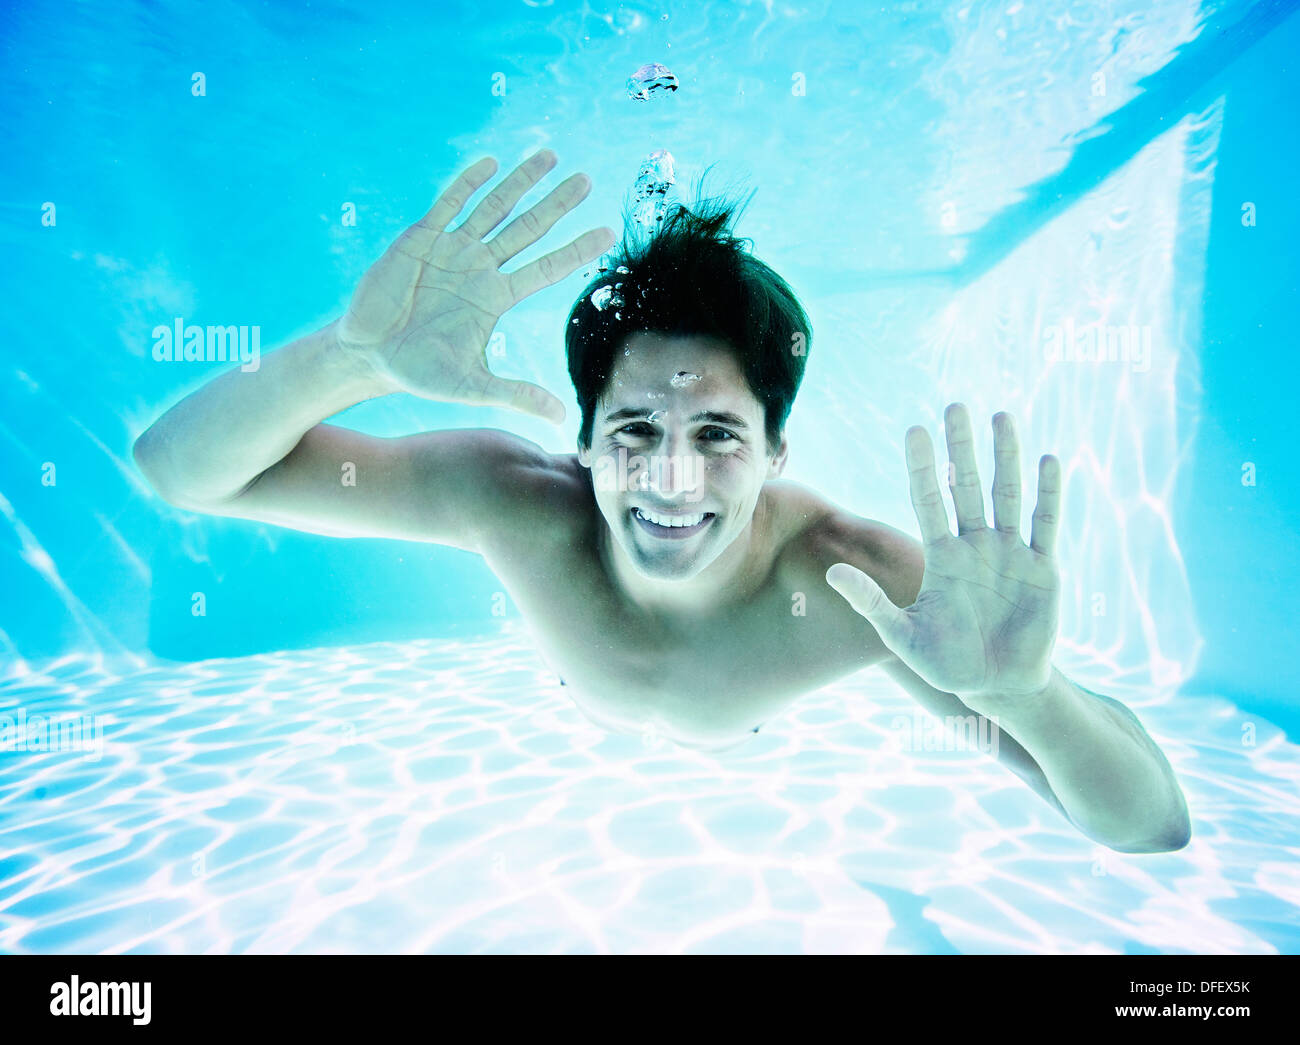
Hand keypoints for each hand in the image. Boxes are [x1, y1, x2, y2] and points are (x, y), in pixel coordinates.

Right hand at [336, 149, 614, 422]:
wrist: (369, 356)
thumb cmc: (420, 371)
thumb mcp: (472, 385)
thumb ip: (516, 394)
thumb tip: (561, 418)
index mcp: (496, 297)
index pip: (546, 268)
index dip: (576, 250)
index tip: (608, 232)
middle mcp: (480, 268)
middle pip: (528, 229)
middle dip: (556, 204)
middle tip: (586, 179)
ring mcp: (452, 249)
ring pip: (494, 208)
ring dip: (521, 182)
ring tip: (549, 155)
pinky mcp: (419, 239)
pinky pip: (448, 205)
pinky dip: (468, 184)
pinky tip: (490, 163)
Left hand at [826, 403, 1061, 712]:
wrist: (998, 687)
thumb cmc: (947, 663)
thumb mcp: (903, 636)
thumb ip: (872, 603)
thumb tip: (831, 573)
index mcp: (942, 557)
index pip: (929, 499)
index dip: (923, 466)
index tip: (915, 430)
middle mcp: (976, 546)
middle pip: (967, 486)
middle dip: (962, 447)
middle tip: (956, 405)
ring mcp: (1011, 553)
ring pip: (1008, 493)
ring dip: (1005, 456)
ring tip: (1001, 416)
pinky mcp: (1043, 567)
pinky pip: (1046, 523)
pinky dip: (1049, 494)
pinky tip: (1049, 459)